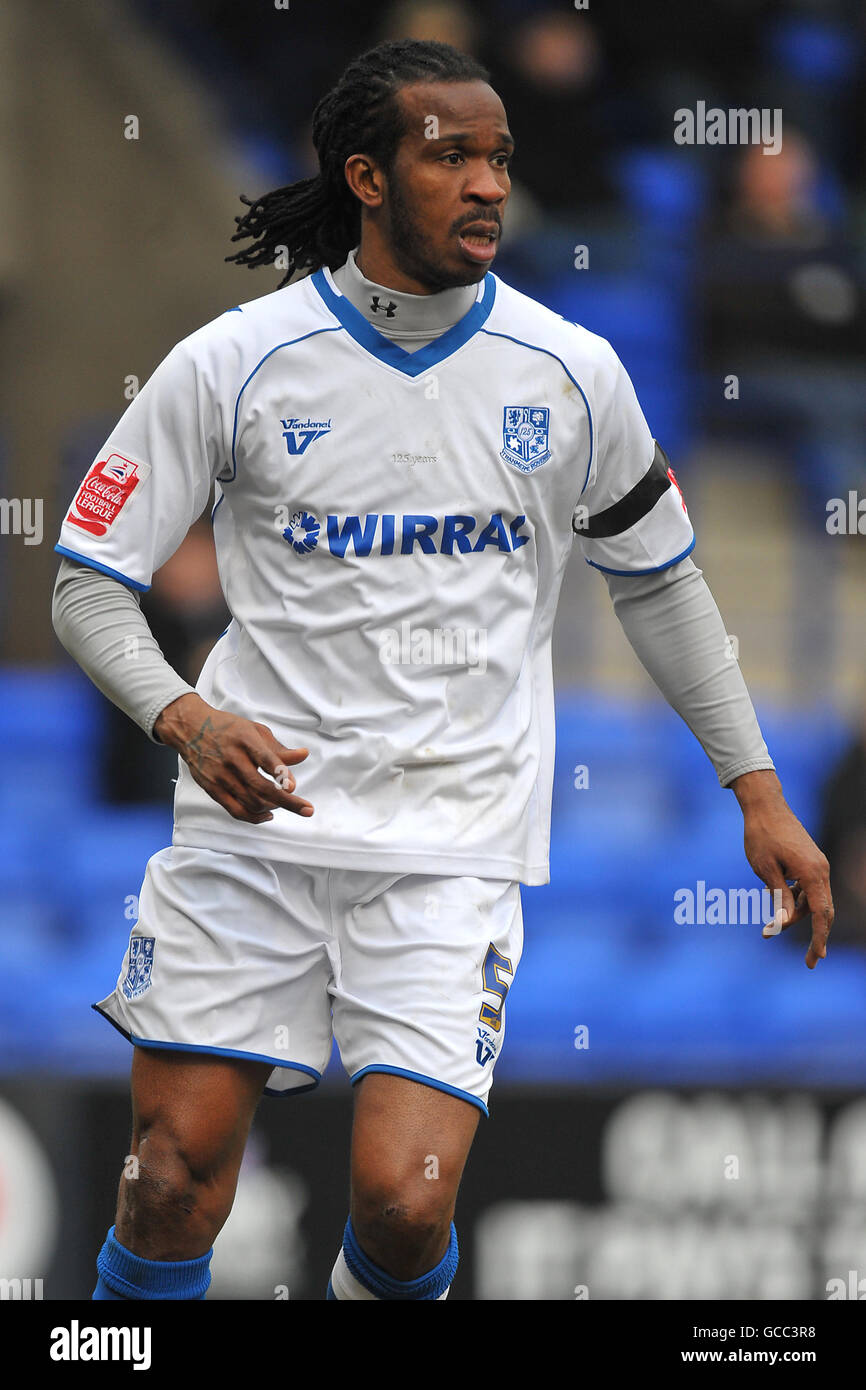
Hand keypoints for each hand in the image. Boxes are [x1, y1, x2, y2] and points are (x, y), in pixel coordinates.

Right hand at [153, 693, 312, 823]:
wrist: (191, 729)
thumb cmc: (228, 729)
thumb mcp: (255, 730)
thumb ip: (279, 748)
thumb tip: (304, 755)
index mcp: (245, 740)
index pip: (265, 759)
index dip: (280, 774)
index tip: (293, 787)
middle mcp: (232, 759)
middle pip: (261, 787)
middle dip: (288, 802)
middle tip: (307, 809)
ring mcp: (221, 776)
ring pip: (251, 802)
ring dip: (273, 807)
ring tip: (283, 803)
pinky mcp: (213, 789)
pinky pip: (236, 810)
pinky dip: (254, 817)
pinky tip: (268, 815)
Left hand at [731, 770, 832, 968]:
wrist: (764, 805)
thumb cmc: (761, 836)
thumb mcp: (766, 870)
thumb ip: (779, 897)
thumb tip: (785, 924)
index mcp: (812, 873)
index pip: (821, 913)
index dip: (819, 938)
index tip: (816, 958)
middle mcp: (820, 869)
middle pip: (823, 911)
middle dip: (816, 936)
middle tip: (809, 962)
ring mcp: (817, 864)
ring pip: (813, 900)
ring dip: (797, 916)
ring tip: (770, 928)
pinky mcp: (809, 861)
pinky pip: (807, 888)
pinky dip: (795, 899)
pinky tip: (774, 899)